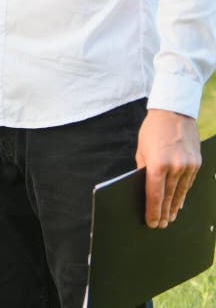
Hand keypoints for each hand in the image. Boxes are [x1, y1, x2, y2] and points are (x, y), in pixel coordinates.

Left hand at [136, 109, 201, 227]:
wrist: (174, 112)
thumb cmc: (152, 131)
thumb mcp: (141, 150)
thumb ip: (143, 170)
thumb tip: (144, 189)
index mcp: (157, 164)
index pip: (154, 195)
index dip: (153, 211)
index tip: (151, 222)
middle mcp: (175, 166)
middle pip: (168, 196)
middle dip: (164, 212)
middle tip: (160, 225)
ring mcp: (188, 165)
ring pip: (181, 192)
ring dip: (175, 206)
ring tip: (170, 217)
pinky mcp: (197, 162)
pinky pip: (189, 183)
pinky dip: (183, 193)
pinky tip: (179, 202)